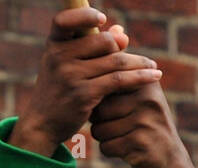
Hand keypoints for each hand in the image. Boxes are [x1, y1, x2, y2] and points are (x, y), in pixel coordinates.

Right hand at [12, 7, 161, 158]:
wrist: (43, 122)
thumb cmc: (60, 90)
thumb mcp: (69, 65)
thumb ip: (93, 48)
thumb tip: (121, 31)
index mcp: (53, 44)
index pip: (64, 20)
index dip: (84, 15)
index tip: (103, 18)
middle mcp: (60, 56)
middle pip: (103, 42)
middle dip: (125, 49)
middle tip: (146, 59)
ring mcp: (71, 75)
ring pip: (115, 62)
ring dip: (140, 64)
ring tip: (154, 67)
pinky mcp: (84, 94)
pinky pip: (118, 81)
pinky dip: (139, 77)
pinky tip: (154, 77)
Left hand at [91, 77, 197, 167]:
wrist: (171, 162)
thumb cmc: (147, 123)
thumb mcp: (141, 92)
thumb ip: (124, 67)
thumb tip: (113, 31)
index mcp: (146, 83)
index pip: (105, 84)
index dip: (100, 99)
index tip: (113, 107)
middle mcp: (148, 101)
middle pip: (98, 108)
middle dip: (100, 121)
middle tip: (119, 125)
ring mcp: (146, 123)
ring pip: (100, 129)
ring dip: (105, 137)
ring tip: (123, 137)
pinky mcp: (141, 145)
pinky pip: (107, 146)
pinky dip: (111, 151)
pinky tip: (126, 150)